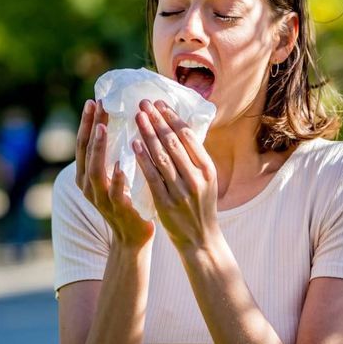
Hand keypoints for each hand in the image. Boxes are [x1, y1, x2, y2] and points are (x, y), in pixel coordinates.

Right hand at [75, 99, 153, 248]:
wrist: (132, 237)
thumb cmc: (126, 199)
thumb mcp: (114, 175)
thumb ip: (112, 154)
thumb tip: (119, 122)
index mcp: (85, 175)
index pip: (83, 143)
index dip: (87, 122)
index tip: (93, 101)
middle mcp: (88, 186)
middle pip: (86, 152)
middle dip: (91, 127)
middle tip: (98, 105)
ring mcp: (101, 199)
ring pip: (96, 170)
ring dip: (99, 148)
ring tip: (103, 128)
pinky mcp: (118, 210)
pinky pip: (115, 193)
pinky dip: (117, 179)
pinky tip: (121, 165)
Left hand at [132, 99, 219, 253]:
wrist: (201, 240)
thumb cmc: (200, 206)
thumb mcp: (206, 180)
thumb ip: (194, 158)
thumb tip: (179, 128)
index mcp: (208, 169)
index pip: (189, 136)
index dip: (173, 118)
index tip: (160, 103)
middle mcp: (197, 178)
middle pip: (174, 142)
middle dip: (158, 120)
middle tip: (144, 103)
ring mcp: (181, 191)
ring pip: (162, 156)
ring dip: (148, 134)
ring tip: (138, 117)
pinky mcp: (166, 203)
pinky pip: (152, 176)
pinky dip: (143, 159)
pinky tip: (134, 145)